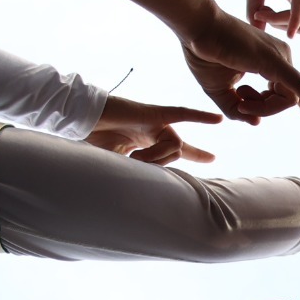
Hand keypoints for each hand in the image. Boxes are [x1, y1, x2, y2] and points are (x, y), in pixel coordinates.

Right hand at [87, 96, 220, 164]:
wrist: (80, 119)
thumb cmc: (92, 138)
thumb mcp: (115, 162)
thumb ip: (132, 170)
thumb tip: (141, 187)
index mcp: (145, 141)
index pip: (174, 150)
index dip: (194, 155)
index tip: (212, 159)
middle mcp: (153, 131)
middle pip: (179, 149)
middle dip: (177, 159)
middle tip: (165, 161)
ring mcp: (154, 122)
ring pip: (176, 144)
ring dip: (159, 157)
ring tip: (138, 157)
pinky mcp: (153, 113)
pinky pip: (181, 114)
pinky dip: (199, 117)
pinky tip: (218, 120)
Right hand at [180, 9, 299, 125]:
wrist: (195, 28)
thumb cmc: (204, 54)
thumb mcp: (220, 90)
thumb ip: (236, 109)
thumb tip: (256, 123)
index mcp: (271, 62)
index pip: (280, 95)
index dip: (267, 107)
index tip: (243, 109)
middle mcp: (281, 56)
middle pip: (286, 100)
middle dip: (261, 110)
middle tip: (239, 106)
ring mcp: (280, 56)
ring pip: (288, 100)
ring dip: (262, 109)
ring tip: (240, 104)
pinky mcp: (274, 60)